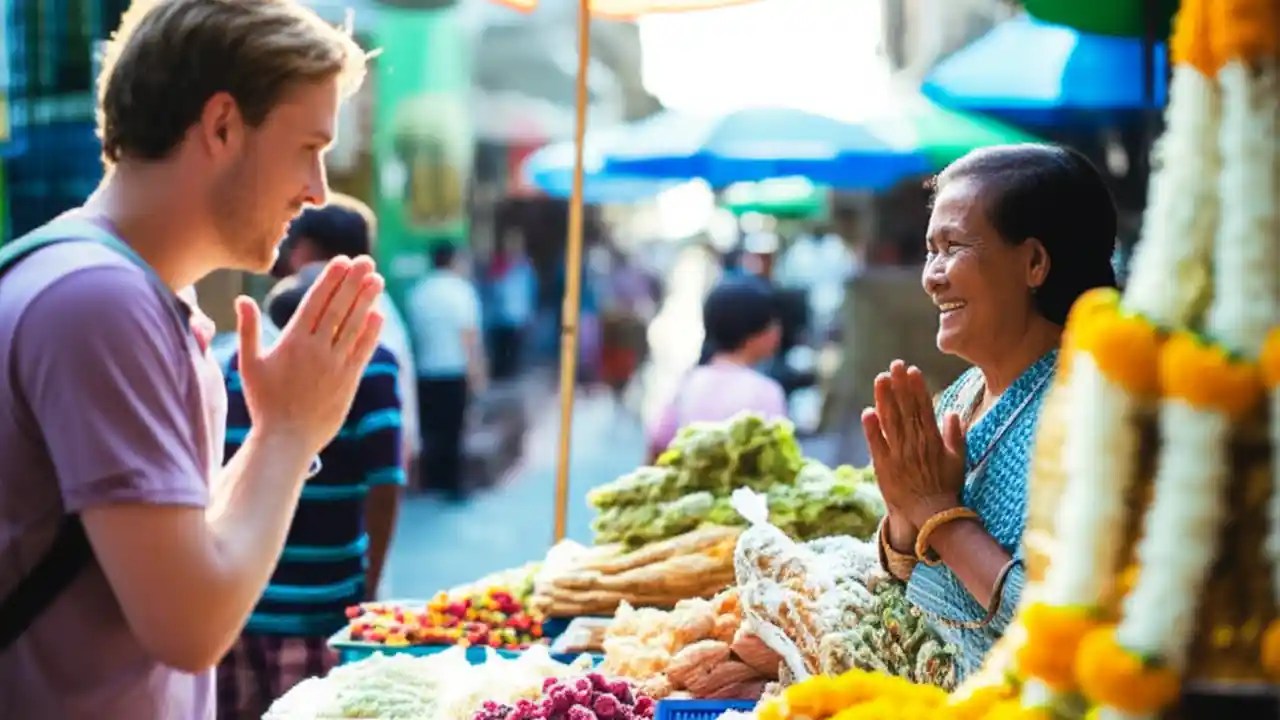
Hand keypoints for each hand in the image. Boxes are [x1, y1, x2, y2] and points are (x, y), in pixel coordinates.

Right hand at [237, 256, 384, 455]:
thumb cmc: (264, 402)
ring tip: (377, 280)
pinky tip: (378, 316)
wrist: (286, 439)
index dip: (330, 279)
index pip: (315, 302)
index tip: (342, 260)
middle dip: (353, 282)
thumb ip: (249, 330)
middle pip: (339, 308)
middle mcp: (316, 349)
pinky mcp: (348, 382)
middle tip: (366, 260)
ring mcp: (335, 365)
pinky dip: (371, 333)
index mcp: (293, 341)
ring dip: (367, 301)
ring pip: (354, 326)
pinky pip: (362, 352)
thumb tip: (242, 299)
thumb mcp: (250, 364)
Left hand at [861, 360, 965, 528]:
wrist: (931, 514)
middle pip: (906, 409)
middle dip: (900, 385)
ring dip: (884, 399)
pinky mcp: (884, 466)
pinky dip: (871, 428)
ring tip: (881, 379)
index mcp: (933, 440)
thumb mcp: (958, 459)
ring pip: (890, 421)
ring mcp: (898, 454)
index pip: (924, 408)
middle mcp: (915, 444)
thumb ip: (956, 435)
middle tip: (894, 364)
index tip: (912, 370)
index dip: (917, 388)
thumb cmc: (946, 486)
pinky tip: (867, 411)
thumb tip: (952, 412)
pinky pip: (876, 444)